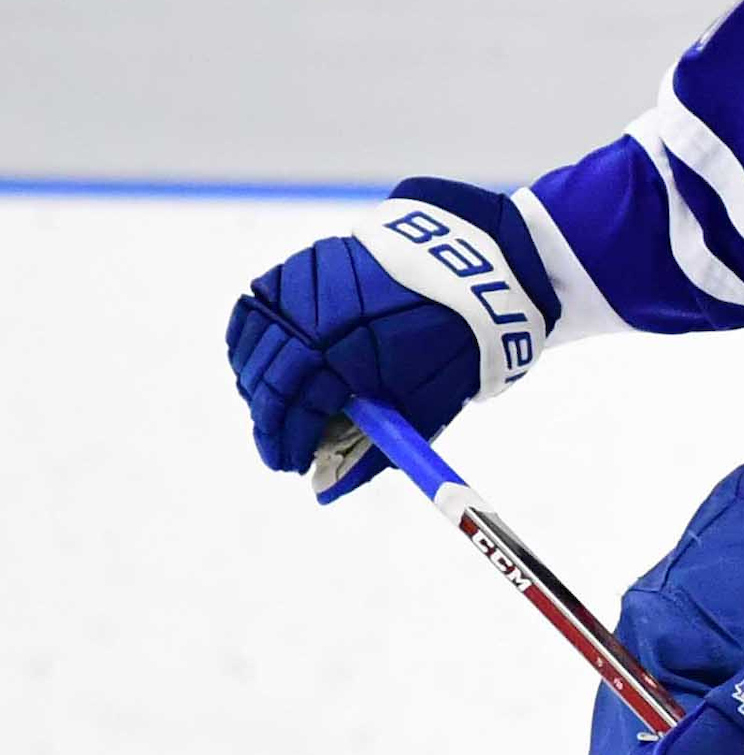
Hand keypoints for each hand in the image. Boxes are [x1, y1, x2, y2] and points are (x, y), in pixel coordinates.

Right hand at [225, 177, 558, 500]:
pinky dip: (255, 337)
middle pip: (269, 378)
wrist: (477, 264)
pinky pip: (260, 304)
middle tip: (281, 447)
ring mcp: (307, 283)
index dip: (288, 444)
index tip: (291, 466)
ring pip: (254, 341)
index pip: (297, 409)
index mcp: (350, 352)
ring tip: (276, 406)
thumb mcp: (426, 404)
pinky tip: (270, 358)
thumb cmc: (457, 339)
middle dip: (269, 421)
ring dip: (257, 380)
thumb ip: (372, 449)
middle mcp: (319, 315)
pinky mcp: (307, 262)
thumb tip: (326, 492)